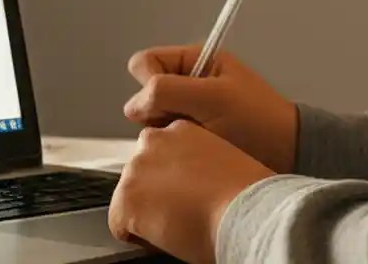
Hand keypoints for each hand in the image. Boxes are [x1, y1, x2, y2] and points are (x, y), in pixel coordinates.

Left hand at [109, 119, 273, 263]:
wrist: (246, 213)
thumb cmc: (248, 194)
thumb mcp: (226, 159)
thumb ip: (201, 160)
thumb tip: (192, 181)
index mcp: (181, 128)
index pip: (159, 151)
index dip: (171, 178)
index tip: (185, 192)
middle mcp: (154, 141)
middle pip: (140, 171)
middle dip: (154, 191)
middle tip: (179, 211)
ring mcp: (137, 169)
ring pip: (129, 196)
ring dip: (147, 211)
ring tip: (175, 225)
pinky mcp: (127, 198)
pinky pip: (119, 224)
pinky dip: (136, 236)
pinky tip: (164, 239)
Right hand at [125, 45, 298, 172]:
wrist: (286, 153)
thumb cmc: (259, 121)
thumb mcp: (212, 97)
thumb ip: (168, 91)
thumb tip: (134, 104)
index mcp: (195, 61)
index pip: (145, 63)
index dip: (148, 83)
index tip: (168, 102)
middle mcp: (187, 83)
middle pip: (144, 93)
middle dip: (158, 112)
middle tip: (187, 122)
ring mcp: (188, 110)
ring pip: (151, 119)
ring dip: (168, 132)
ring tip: (197, 138)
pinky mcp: (190, 135)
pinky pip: (165, 139)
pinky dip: (175, 146)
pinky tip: (197, 150)